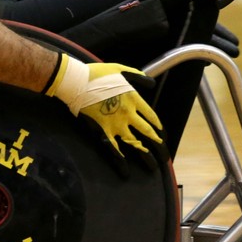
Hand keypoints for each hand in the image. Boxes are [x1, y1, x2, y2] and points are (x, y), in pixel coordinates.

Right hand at [45, 54, 162, 155]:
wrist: (76, 82)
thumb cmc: (97, 74)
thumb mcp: (121, 70)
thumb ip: (137, 77)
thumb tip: (151, 83)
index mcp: (133, 99)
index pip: (152, 117)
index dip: (159, 128)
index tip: (163, 136)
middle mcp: (128, 114)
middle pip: (148, 133)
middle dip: (158, 145)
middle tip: (164, 155)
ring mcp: (115, 124)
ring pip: (135, 144)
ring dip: (145, 156)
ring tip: (154, 166)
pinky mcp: (102, 132)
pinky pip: (113, 150)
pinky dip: (120, 162)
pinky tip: (126, 172)